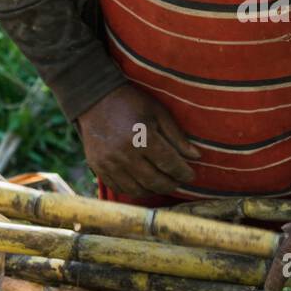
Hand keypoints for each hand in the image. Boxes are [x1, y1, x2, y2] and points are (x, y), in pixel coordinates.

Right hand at [76, 85, 199, 198]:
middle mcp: (124, 154)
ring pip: (137, 189)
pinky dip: (133, 190)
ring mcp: (109, 163)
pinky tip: (143, 184)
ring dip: (153, 190)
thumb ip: (176, 136)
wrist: (95, 100)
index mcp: (142, 137)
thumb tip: (196, 156)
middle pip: (154, 180)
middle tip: (179, 182)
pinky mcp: (98, 168)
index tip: (190, 175)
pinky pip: (119, 188)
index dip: (183, 172)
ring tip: (163, 184)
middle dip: (171, 184)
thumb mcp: (158, 112)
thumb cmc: (131, 103)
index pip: (169, 163)